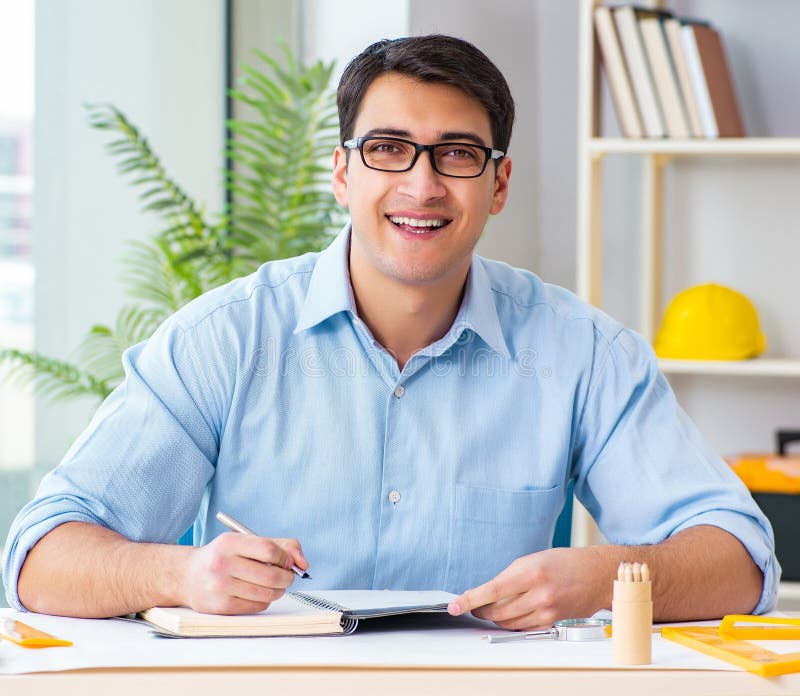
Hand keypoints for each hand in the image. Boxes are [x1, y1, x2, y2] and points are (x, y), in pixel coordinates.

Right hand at [181, 532, 307, 613]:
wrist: (188, 576)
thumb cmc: (224, 556)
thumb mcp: (246, 542)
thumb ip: (280, 546)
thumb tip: (303, 563)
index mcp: (229, 543)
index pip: (269, 550)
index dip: (285, 557)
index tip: (288, 561)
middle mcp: (222, 564)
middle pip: (271, 575)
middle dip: (287, 577)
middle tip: (287, 576)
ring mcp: (220, 587)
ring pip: (267, 593)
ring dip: (278, 590)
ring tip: (274, 584)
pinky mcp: (221, 607)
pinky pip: (257, 606)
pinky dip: (265, 600)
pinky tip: (257, 592)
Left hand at [447, 546, 607, 629]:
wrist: (595, 574)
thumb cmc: (563, 562)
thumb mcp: (532, 560)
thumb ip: (509, 577)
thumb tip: (486, 593)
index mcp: (531, 572)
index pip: (492, 590)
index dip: (470, 600)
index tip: (455, 606)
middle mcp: (539, 593)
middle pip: (497, 611)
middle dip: (481, 610)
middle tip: (474, 606)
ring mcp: (546, 610)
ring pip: (508, 622)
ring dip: (495, 617)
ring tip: (492, 608)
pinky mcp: (551, 621)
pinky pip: (522, 627)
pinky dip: (512, 622)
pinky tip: (511, 613)